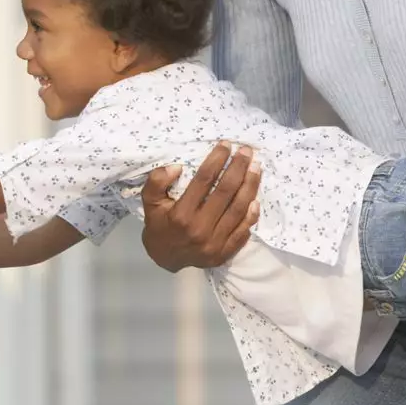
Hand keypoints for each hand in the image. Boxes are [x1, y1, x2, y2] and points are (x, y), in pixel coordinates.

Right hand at [139, 142, 259, 271]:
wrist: (165, 259)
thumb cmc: (159, 226)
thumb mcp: (150, 203)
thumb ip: (156, 182)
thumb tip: (177, 168)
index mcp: (181, 214)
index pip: (203, 180)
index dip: (216, 160)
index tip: (226, 145)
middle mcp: (199, 229)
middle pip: (225, 192)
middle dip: (238, 168)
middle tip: (246, 151)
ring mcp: (214, 243)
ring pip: (238, 209)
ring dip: (250, 186)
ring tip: (256, 168)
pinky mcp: (225, 252)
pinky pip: (243, 231)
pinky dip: (252, 214)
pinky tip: (256, 198)